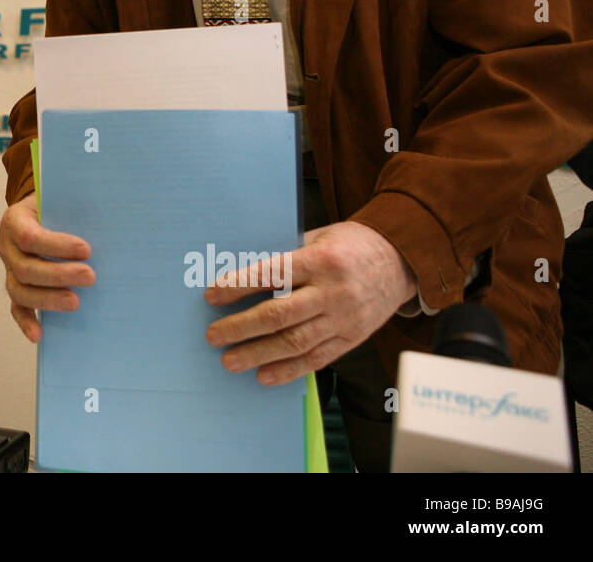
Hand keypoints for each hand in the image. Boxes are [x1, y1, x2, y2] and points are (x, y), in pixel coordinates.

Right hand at [0, 192, 94, 342]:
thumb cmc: (56, 206)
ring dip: (48, 299)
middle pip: (26, 268)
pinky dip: (27, 322)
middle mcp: (7, 247)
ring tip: (76, 302)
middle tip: (90, 277)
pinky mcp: (16, 288)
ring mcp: (9, 270)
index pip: (29, 236)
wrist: (41, 211)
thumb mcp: (61, 200)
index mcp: (15, 220)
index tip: (87, 250)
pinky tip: (40, 335)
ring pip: (19, 290)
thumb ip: (75, 211)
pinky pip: (17, 308)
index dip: (57, 245)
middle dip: (59, 274)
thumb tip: (109, 227)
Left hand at [204, 220, 417, 384]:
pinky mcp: (352, 339)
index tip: (212, 295)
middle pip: (280, 314)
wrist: (401, 260)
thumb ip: (286, 255)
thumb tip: (240, 273)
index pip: (272, 274)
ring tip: (229, 360)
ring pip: (296, 342)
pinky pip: (318, 359)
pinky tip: (264, 375)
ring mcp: (344, 319)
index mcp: (320, 260)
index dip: (240, 286)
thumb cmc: (349, 245)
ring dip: (259, 354)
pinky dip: (289, 370)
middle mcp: (333, 292)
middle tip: (213, 335)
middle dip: (241, 327)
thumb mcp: (318, 238)